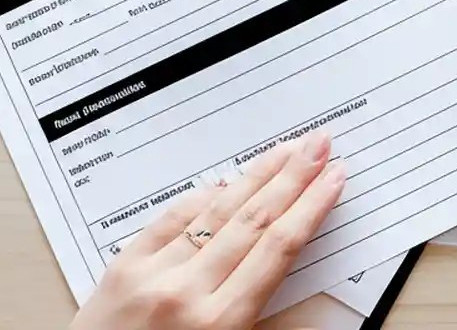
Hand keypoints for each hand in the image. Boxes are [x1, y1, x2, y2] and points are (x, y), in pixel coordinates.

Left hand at [71, 132, 344, 329]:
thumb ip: (253, 311)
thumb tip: (279, 254)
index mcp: (221, 324)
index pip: (279, 249)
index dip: (312, 207)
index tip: (334, 178)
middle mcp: (187, 292)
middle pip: (254, 220)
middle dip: (293, 177)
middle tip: (319, 144)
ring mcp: (152, 273)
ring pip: (215, 211)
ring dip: (256, 176)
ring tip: (285, 150)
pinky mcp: (122, 265)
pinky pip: (170, 219)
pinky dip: (201, 196)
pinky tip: (225, 180)